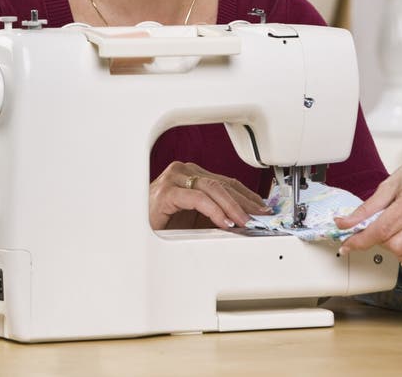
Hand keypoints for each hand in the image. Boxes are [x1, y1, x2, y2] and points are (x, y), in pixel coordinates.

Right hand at [149, 161, 270, 229]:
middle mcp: (184, 171)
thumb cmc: (165, 222)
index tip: (263, 207)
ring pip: (212, 188)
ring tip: (245, 221)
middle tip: (260, 216)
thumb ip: (218, 212)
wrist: (138, 229)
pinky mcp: (166, 192)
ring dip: (232, 206)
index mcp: (193, 174)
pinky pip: (196, 198)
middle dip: (244, 201)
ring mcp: (174, 179)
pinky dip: (213, 210)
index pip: (227, 182)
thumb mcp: (198, 217)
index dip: (247, 195)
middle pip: (222, 184)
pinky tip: (224, 221)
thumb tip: (246, 219)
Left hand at [334, 158, 401, 275]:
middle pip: (398, 246)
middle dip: (382, 244)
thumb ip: (366, 208)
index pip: (383, 228)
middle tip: (381, 234)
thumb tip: (344, 224)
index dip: (362, 240)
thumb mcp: (388, 185)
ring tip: (397, 244)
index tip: (348, 245)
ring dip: (401, 257)